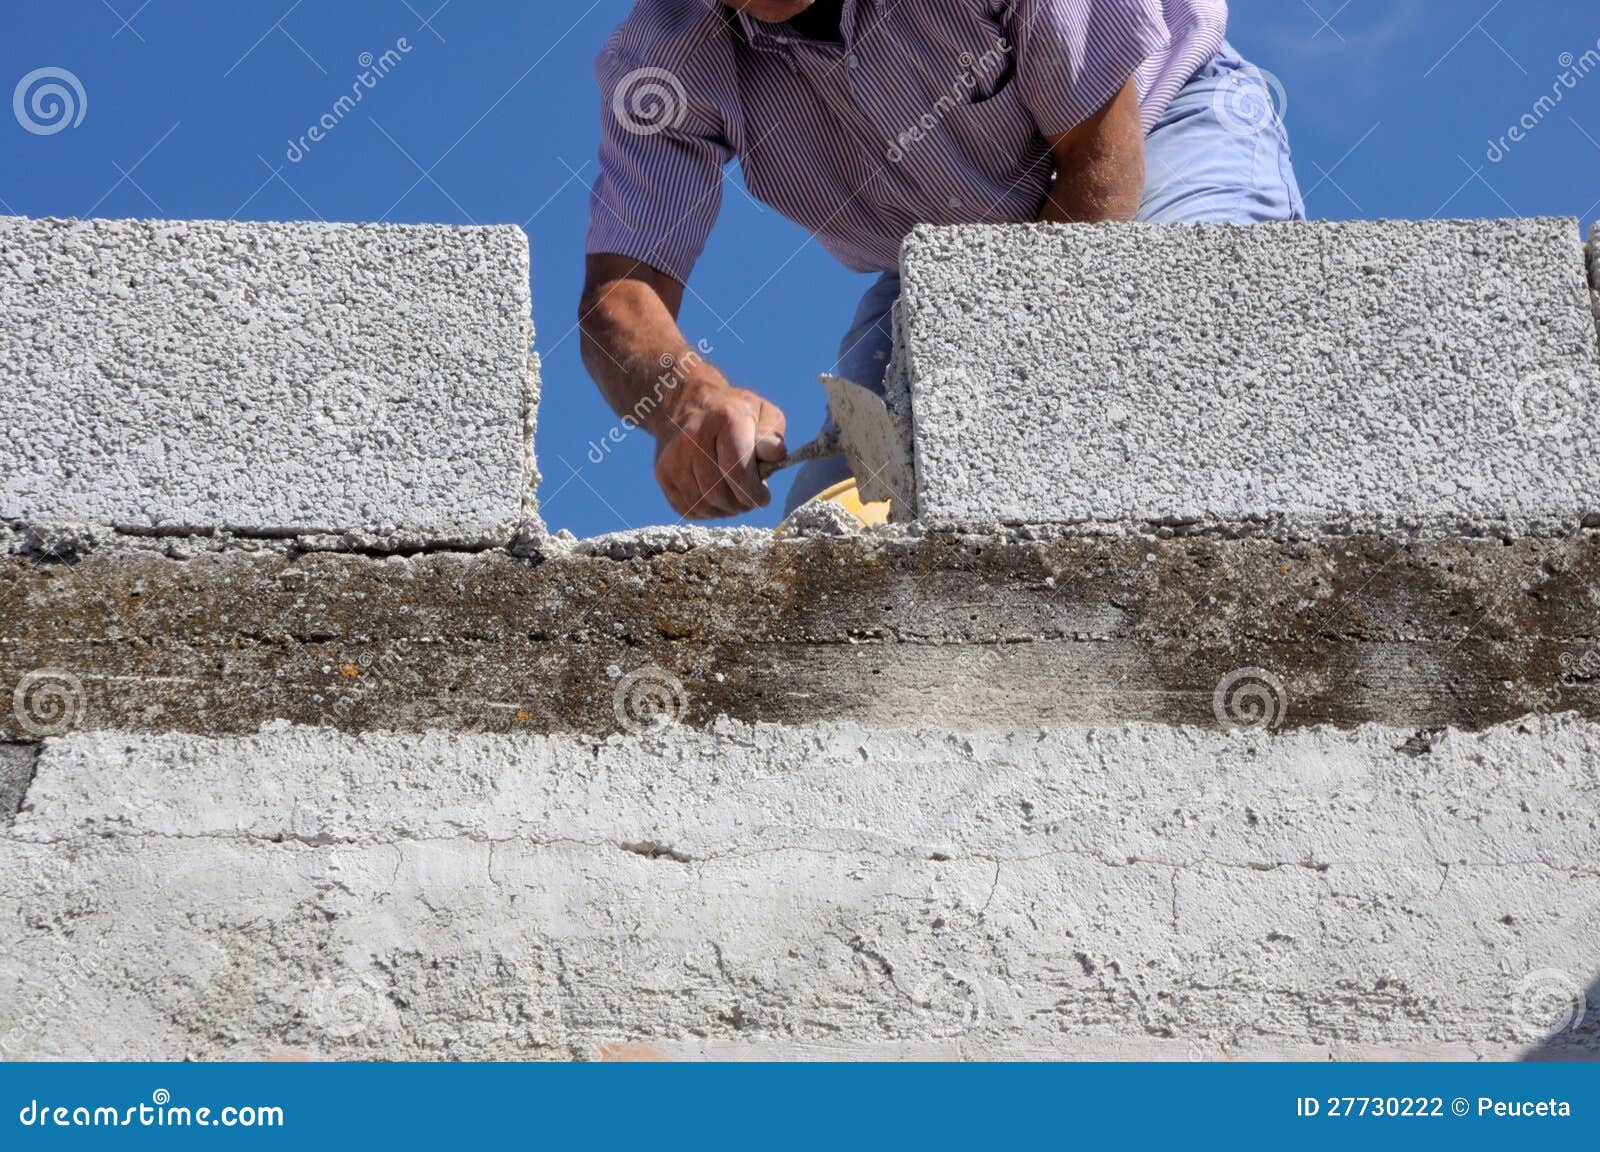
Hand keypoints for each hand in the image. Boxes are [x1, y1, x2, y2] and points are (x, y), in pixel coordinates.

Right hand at [653, 380, 785, 518]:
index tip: (763, 497)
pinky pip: (688, 508)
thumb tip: (774, 454)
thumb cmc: (733, 412)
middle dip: (741, 504)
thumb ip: (771, 435)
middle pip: (719, 493)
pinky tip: (716, 496)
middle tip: (750, 499)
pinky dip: (707, 510)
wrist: (684, 401)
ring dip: (725, 509)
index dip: (754, 493)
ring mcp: (674, 456)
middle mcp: (694, 436)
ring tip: (735, 497)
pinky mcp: (663, 472)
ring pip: (703, 504)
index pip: (738, 472)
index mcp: (725, 419)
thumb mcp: (761, 412)